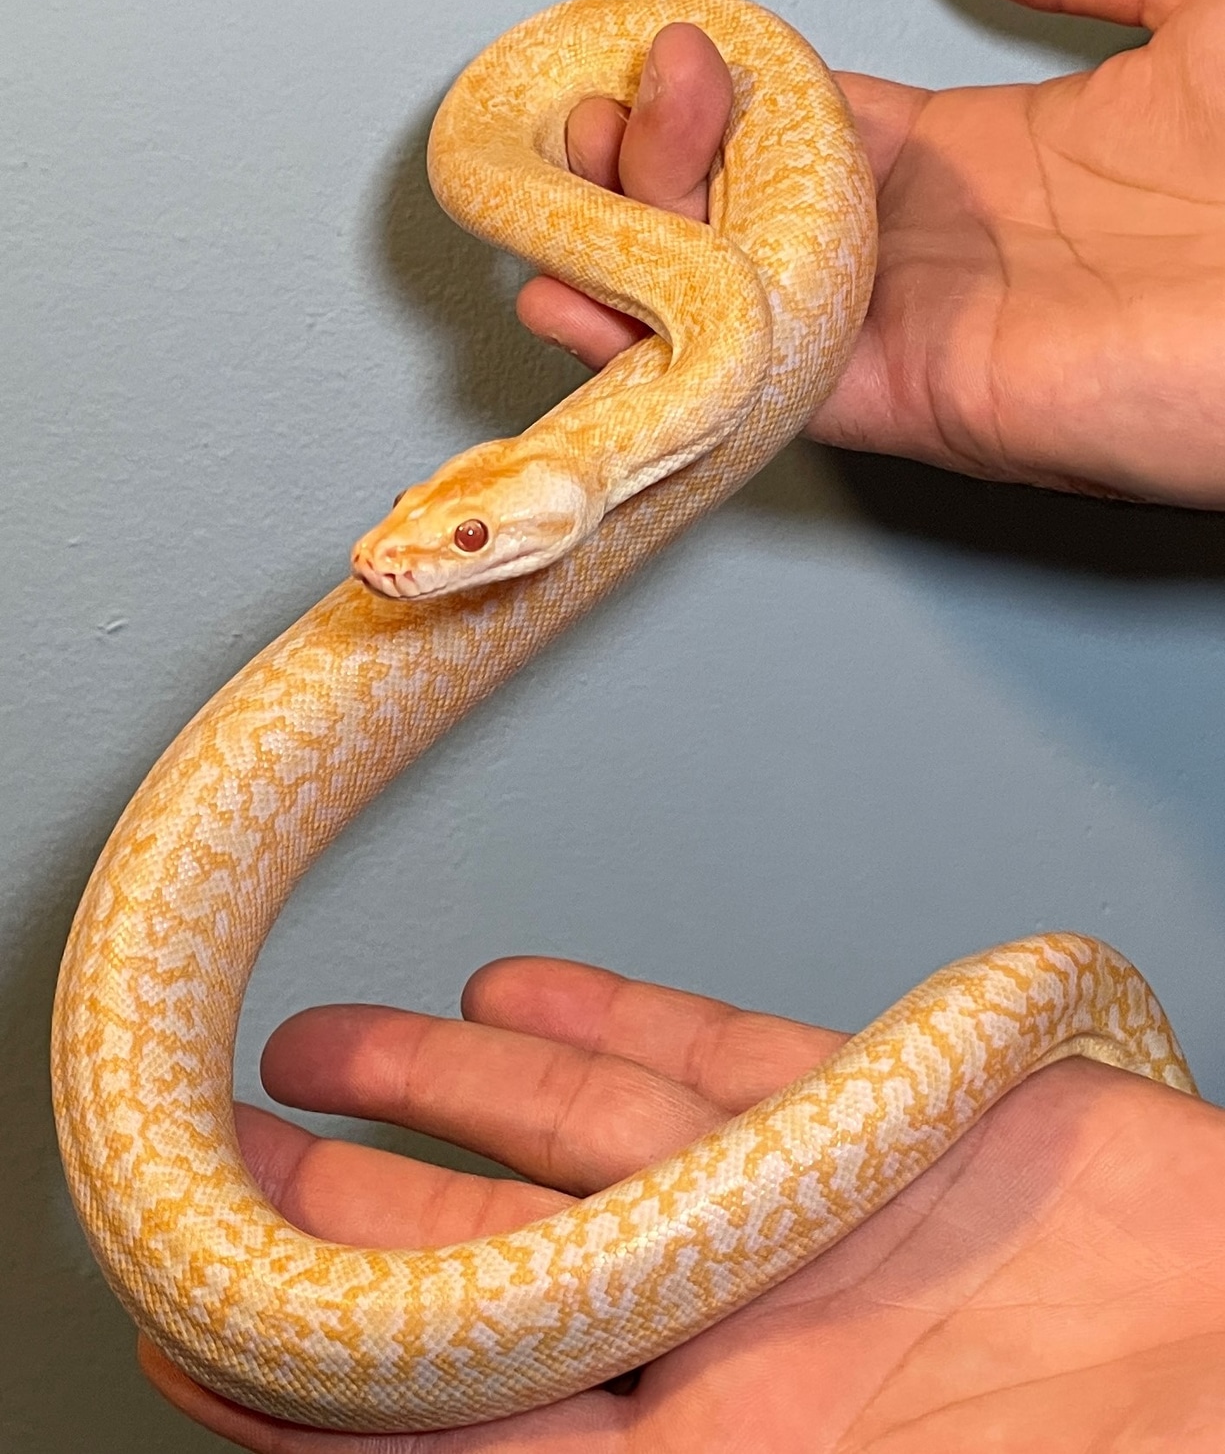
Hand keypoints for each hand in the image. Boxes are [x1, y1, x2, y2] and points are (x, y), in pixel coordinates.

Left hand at [140, 955, 1224, 1450]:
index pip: (473, 1434)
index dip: (328, 1393)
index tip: (195, 1333)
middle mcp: (741, 1353)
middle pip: (499, 1271)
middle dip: (349, 1213)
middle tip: (210, 1157)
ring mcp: (805, 1225)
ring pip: (585, 1143)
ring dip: (451, 1092)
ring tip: (318, 1046)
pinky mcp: (885, 1126)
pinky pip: (722, 1060)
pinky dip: (618, 1014)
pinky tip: (516, 990)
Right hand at [519, 0, 1224, 505]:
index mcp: (986, 161)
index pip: (816, 128)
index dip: (729, 98)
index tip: (660, 58)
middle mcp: (935, 253)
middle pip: (755, 215)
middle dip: (660, 174)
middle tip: (597, 124)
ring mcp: (920, 332)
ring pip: (739, 301)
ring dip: (636, 256)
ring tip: (552, 206)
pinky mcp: (919, 403)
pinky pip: (765, 380)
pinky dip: (663, 348)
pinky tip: (581, 298)